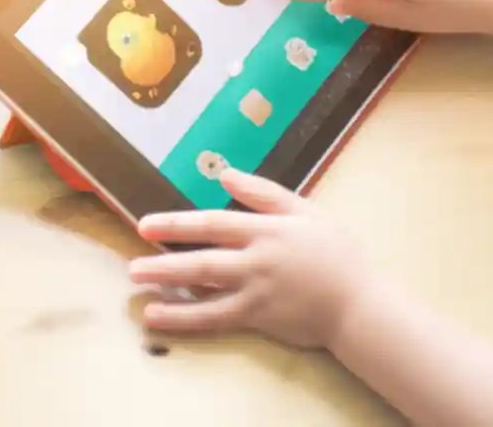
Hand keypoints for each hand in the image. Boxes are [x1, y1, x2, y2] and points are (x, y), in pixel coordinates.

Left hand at [129, 170, 368, 348]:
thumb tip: (226, 173)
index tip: (146, 224)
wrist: (360, 304)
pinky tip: (158, 317)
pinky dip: (183, 318)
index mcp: (269, 229)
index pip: (215, 223)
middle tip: (132, 260)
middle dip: (165, 258)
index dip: (178, 223)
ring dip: (168, 286)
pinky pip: (214, 318)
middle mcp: (258, 259)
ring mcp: (256, 291)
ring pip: (205, 287)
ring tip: (136, 285)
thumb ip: (265, 193)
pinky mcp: (258, 318)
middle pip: (203, 256)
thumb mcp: (306, 211)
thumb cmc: (335, 254)